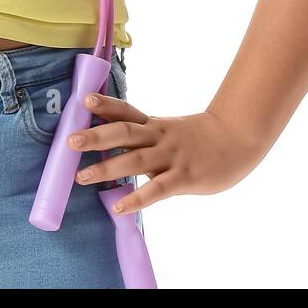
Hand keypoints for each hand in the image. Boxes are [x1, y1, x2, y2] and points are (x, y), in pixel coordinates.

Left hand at [68, 94, 267, 215]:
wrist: (237, 140)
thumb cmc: (197, 138)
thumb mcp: (168, 130)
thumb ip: (143, 136)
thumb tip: (107, 142)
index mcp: (154, 124)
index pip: (126, 111)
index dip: (106, 105)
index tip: (84, 100)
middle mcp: (160, 137)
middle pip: (125, 133)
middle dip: (96, 136)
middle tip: (71, 141)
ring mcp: (172, 157)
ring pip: (136, 160)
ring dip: (107, 168)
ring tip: (82, 177)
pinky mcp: (185, 178)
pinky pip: (158, 189)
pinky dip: (138, 198)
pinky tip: (120, 207)